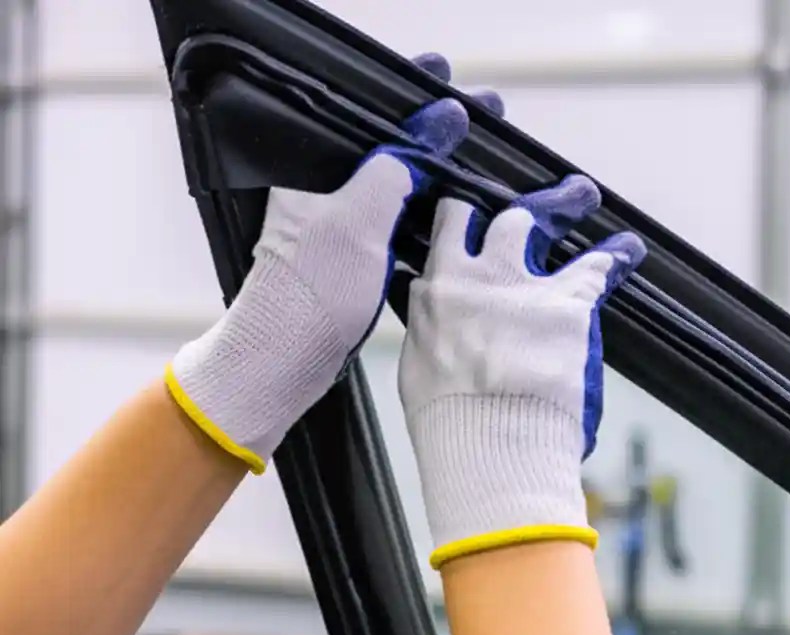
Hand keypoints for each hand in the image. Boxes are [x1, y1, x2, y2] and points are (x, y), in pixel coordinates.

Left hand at [167, 53, 497, 474]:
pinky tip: (453, 218)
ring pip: (397, 186)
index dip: (420, 103)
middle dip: (436, 138)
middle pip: (389, 149)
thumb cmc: (310, 291)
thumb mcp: (359, 220)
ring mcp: (337, 223)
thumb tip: (441, 120)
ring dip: (435, 178)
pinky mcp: (350, 256)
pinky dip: (426, 217)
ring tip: (476, 168)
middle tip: (481, 126)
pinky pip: (397, 223)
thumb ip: (399, 165)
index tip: (459, 94)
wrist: (283, 359)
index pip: (374, 119)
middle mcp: (322, 189)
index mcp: (314, 168)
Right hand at [398, 175, 645, 568]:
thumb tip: (432, 327)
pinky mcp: (567, 302)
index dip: (457, 217)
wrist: (492, 442)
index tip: (466, 208)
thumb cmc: (453, 424)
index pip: (442, 237)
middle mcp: (474, 277)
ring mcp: (522, 284)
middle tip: (526, 202)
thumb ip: (429, 335)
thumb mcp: (420, 374)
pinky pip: (597, 266)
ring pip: (540, 220)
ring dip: (563, 203)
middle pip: (490, 220)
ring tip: (582, 192)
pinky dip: (616, 256)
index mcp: (434, 296)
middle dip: (509, 206)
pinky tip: (629, 249)